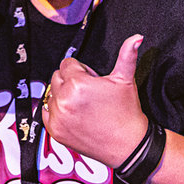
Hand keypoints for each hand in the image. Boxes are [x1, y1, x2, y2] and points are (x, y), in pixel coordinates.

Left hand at [42, 34, 148, 167]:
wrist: (128, 145)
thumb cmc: (127, 112)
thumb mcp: (125, 80)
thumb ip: (127, 55)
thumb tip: (137, 37)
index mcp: (77, 84)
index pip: (67, 64)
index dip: (82, 70)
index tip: (92, 81)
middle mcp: (64, 100)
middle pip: (57, 77)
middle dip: (71, 81)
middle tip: (89, 93)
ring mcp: (58, 117)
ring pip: (51, 93)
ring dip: (64, 95)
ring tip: (84, 105)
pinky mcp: (55, 131)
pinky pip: (46, 111)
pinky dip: (56, 111)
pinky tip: (74, 114)